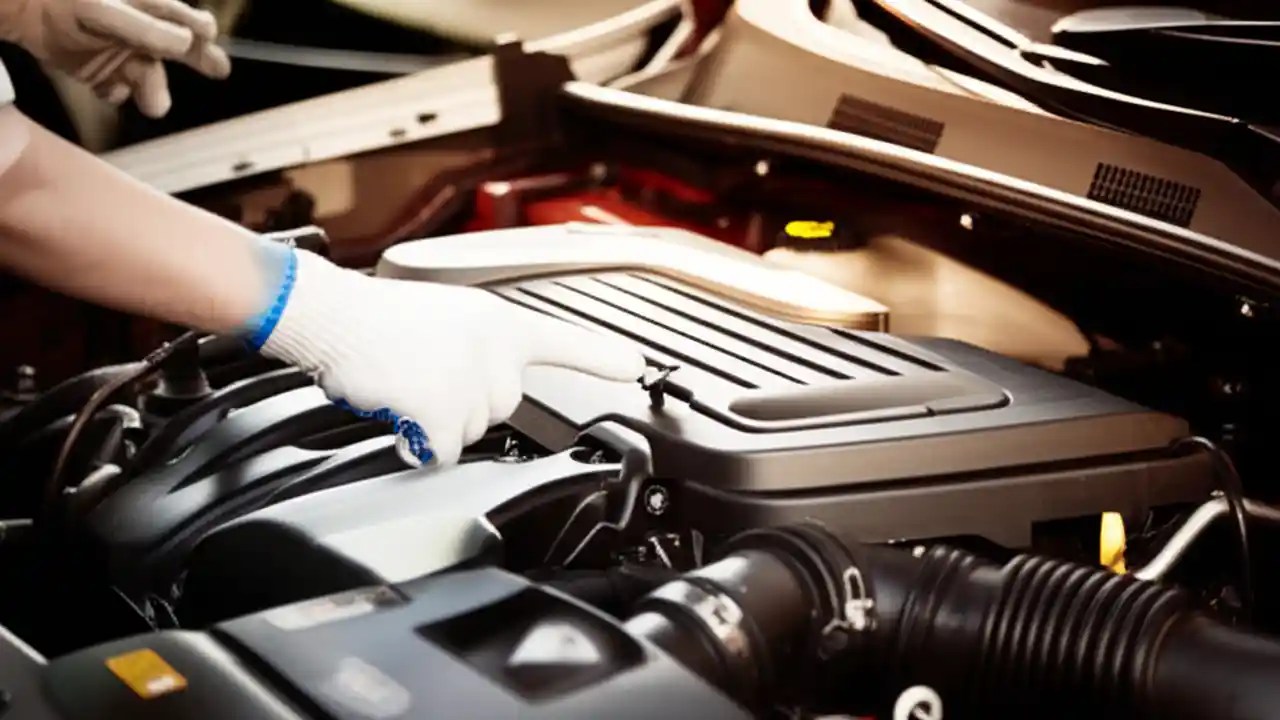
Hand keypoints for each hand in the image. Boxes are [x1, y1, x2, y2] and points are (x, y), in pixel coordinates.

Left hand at [0, 0, 230, 117]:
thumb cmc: (67, 1)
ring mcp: (118, 53)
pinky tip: (106, 90)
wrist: (20, 11)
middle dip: (198, 59)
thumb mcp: (105, 10)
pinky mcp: (97, 72)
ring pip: (148, 77)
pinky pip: (117, 89)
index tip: (207, 36)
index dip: (199, 28)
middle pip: (177, 49)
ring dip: (153, 93)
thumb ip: (145, 28)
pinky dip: (115, 94)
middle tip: (220, 70)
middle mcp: (137, 32)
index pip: (183, 18)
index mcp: (145, 9)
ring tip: (154, 108)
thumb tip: (184, 42)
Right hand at [252, 249, 646, 465]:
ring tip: (405, 383)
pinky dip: (419, 446)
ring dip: (437, 422)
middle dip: (462, 405)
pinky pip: (442, 455)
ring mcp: (475, 385)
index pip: (565, 340)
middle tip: (422, 373)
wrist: (335, 317)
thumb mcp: (446, 320)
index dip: (602, 358)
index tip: (636, 366)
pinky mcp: (448, 414)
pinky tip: (401, 412)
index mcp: (500, 323)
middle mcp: (498, 352)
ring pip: (469, 435)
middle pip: (498, 412)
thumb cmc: (377, 320)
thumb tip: (477, 391)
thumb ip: (479, 353)